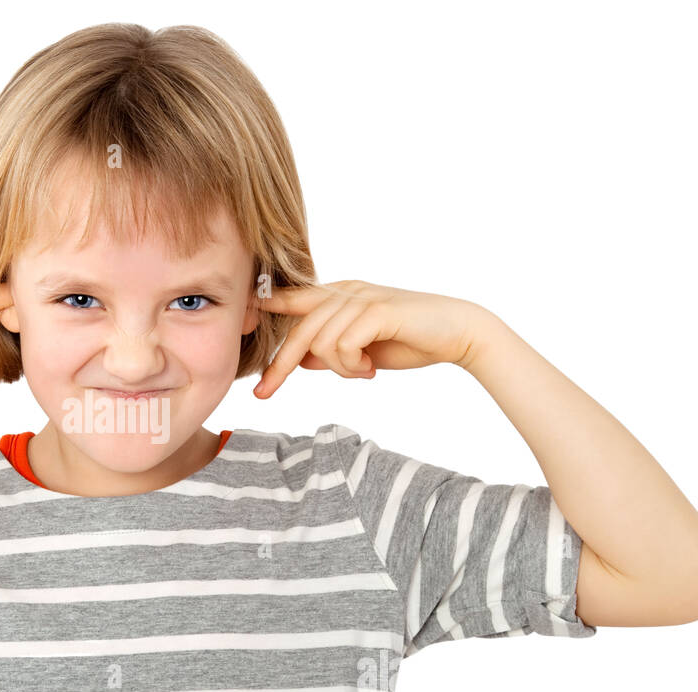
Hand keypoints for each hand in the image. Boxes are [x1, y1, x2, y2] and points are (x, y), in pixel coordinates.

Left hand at [253, 279, 493, 397]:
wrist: (457, 334)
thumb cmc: (409, 341)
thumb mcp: (362, 350)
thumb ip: (332, 351)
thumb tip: (304, 361)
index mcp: (339, 296)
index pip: (292, 301)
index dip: (264, 310)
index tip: (240, 325)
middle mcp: (346, 292)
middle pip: (297, 331)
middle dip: (277, 367)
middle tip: (263, 395)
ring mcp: (360, 298)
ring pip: (320, 342)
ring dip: (338, 368)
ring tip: (363, 372)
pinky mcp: (376, 310)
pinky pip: (342, 346)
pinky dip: (351, 366)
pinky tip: (371, 369)